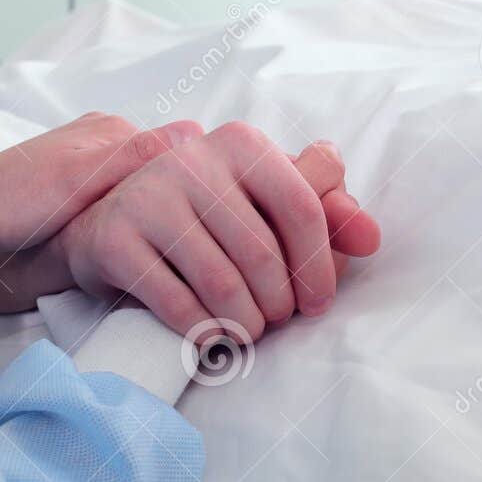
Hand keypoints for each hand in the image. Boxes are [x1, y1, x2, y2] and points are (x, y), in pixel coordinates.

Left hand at [0, 112, 201, 281]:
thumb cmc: (13, 202)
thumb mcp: (78, 180)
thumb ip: (133, 157)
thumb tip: (196, 134)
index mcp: (117, 132)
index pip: (183, 158)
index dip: (201, 195)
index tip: (211, 233)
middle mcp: (111, 142)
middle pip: (171, 178)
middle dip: (185, 214)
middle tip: (190, 254)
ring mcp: (98, 165)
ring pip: (153, 196)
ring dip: (163, 223)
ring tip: (170, 257)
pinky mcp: (86, 190)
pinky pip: (132, 207)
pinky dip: (142, 228)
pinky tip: (141, 252)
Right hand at [56, 123, 379, 343]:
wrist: (110, 225)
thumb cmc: (208, 218)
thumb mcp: (266, 206)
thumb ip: (325, 215)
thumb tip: (371, 236)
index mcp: (242, 143)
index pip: (302, 208)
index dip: (319, 267)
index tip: (318, 304)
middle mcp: (193, 159)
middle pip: (262, 253)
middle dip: (279, 303)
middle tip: (275, 321)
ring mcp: (148, 196)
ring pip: (222, 282)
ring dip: (244, 323)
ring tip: (247, 331)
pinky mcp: (114, 238)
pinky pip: (176, 302)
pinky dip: (203, 332)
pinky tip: (211, 338)